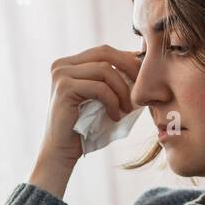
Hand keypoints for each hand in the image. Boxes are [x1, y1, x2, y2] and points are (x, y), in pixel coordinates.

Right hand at [30, 44, 140, 197]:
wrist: (61, 153)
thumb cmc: (85, 128)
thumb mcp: (103, 99)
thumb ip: (114, 80)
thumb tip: (141, 63)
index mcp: (69, 64)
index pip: (104, 51)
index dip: (127, 60)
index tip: (143, 78)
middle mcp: (62, 65)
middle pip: (104, 53)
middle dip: (129, 68)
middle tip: (140, 89)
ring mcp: (61, 75)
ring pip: (104, 70)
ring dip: (122, 90)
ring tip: (127, 109)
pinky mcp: (64, 88)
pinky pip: (99, 88)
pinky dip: (113, 102)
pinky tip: (115, 116)